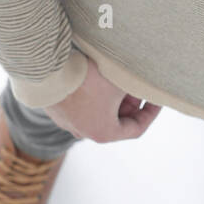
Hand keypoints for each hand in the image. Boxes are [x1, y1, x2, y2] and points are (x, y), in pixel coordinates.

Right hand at [44, 54, 161, 142]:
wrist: (49, 70)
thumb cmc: (88, 79)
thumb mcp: (122, 81)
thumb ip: (139, 86)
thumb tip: (153, 82)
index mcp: (104, 133)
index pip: (136, 128)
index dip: (150, 112)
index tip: (155, 97)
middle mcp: (84, 132)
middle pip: (117, 120)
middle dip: (129, 102)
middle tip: (135, 84)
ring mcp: (68, 122)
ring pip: (99, 111)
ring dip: (111, 97)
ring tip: (117, 78)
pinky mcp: (57, 109)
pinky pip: (82, 104)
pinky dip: (94, 94)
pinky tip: (97, 76)